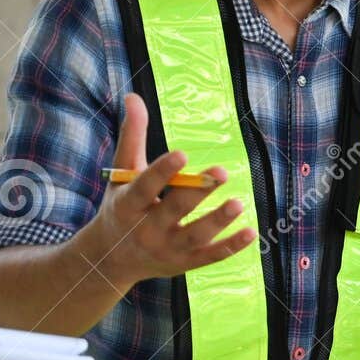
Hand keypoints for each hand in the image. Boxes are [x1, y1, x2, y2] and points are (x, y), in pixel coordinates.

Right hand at [83, 92, 255, 287]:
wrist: (108, 260)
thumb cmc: (120, 207)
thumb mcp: (121, 174)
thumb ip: (132, 136)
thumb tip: (133, 96)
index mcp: (127, 205)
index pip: (145, 187)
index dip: (162, 172)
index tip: (181, 154)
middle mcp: (145, 229)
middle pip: (173, 210)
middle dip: (197, 192)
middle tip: (221, 171)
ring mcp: (166, 249)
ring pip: (194, 236)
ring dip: (217, 221)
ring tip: (238, 203)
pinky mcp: (184, 263)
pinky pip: (209, 256)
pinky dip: (230, 246)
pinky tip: (251, 231)